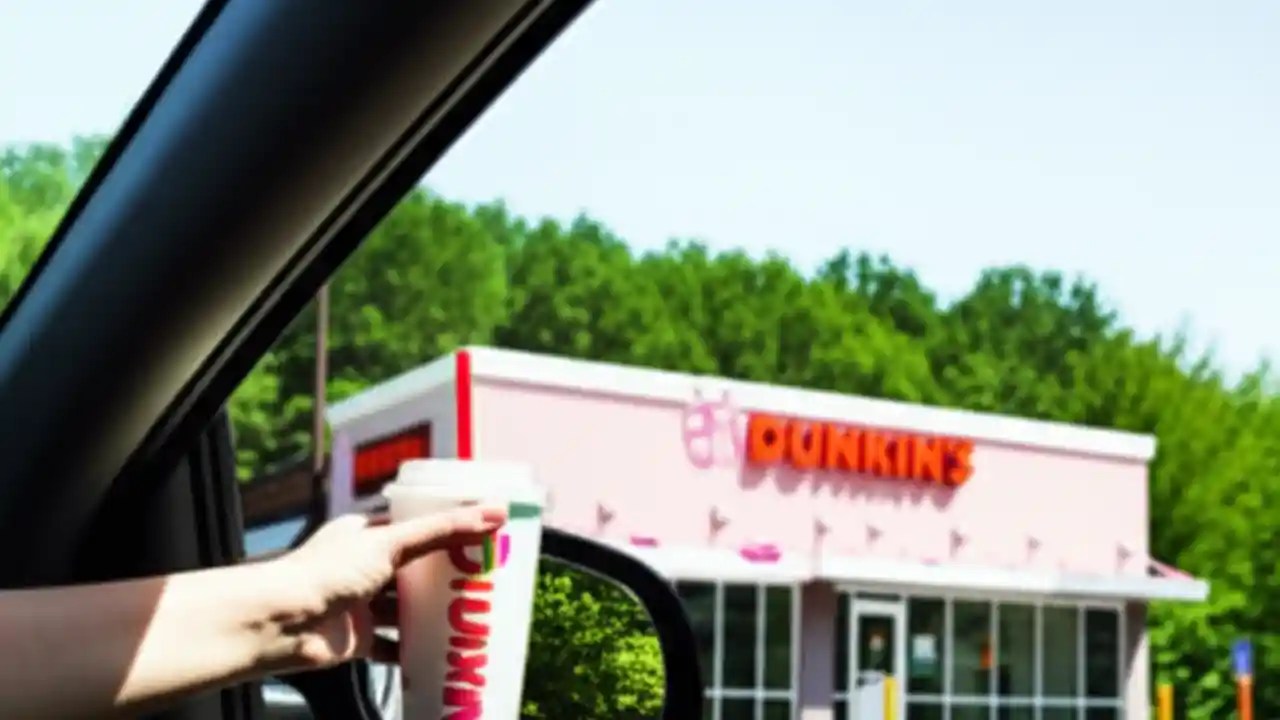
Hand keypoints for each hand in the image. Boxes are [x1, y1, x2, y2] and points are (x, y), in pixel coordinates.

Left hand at [259, 504, 507, 672]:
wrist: (281, 624)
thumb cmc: (325, 573)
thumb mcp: (391, 543)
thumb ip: (443, 531)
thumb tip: (495, 513)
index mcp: (366, 534)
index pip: (414, 526)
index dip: (445, 530)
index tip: (479, 536)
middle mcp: (363, 567)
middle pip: (415, 570)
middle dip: (445, 577)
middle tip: (484, 578)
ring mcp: (361, 604)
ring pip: (406, 609)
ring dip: (432, 614)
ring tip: (471, 615)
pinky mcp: (359, 639)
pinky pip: (394, 645)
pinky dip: (415, 650)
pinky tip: (441, 651)